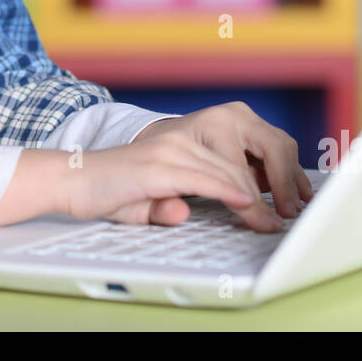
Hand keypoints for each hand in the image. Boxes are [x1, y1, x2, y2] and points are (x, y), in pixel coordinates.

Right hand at [60, 101, 311, 231]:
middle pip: (241, 162)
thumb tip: (183, 210)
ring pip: (227, 171)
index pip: (238, 156)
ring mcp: (170, 151)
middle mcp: (182, 139)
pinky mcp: (158, 167)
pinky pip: (203, 179)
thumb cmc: (107, 192)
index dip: (268, 177)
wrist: (70, 180)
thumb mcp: (147, 200)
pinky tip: (247, 203)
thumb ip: (168, 203)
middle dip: (272, 188)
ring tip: (273, 220)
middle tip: (291, 214)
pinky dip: (229, 192)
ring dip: (256, 199)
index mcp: (185, 142)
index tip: (287, 200)